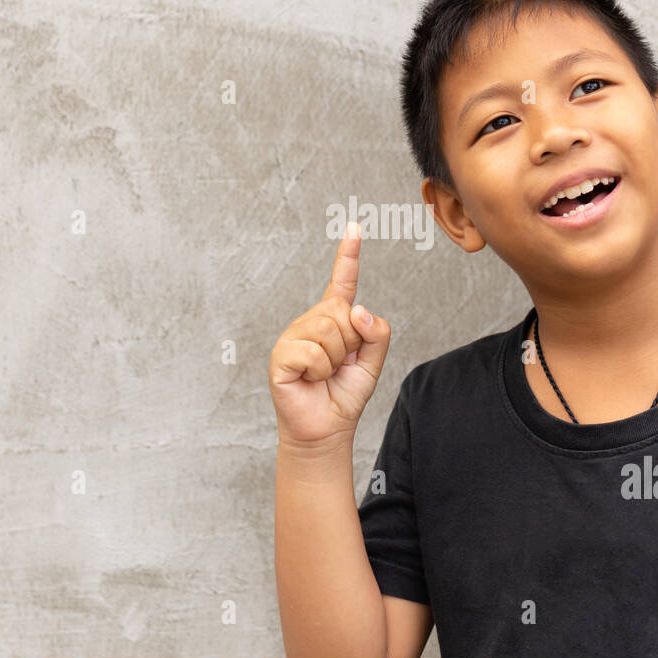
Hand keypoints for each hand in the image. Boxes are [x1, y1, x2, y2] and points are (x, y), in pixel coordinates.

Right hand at [268, 222, 391, 447]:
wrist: (326, 430)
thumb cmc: (344, 394)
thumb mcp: (372, 362)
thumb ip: (376, 333)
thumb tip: (358, 309)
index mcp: (333, 319)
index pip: (342, 282)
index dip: (348, 255)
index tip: (355, 227)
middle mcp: (310, 322)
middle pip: (342, 312)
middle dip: (352, 343)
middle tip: (340, 365)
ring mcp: (293, 336)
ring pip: (330, 330)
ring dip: (336, 359)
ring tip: (325, 374)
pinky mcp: (281, 355)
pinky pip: (313, 351)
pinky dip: (320, 370)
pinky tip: (310, 379)